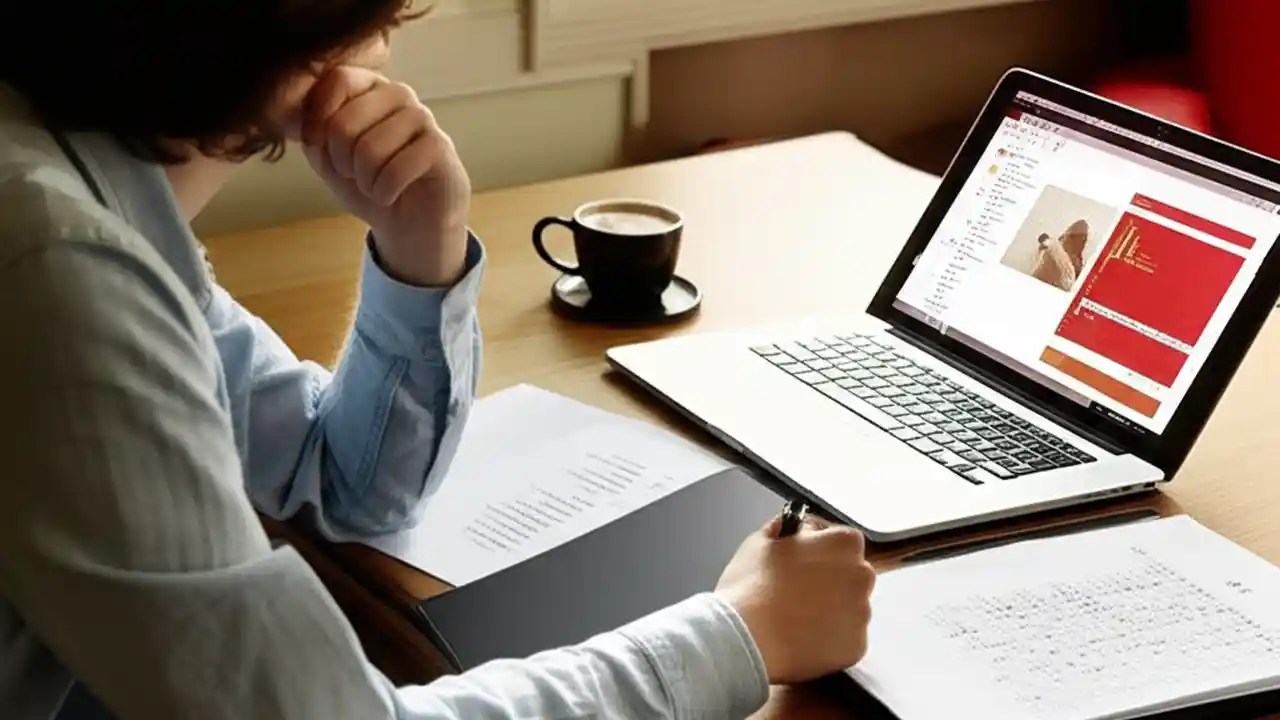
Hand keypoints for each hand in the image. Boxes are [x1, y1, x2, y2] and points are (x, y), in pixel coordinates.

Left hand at [300, 67, 470, 285]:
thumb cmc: (368, 182)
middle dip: (340, 160)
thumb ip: (311, 130)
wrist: (408, 221)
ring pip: (370, 148)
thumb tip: (297, 115)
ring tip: (374, 186)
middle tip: (353, 174)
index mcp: (369, 87)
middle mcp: (397, 94)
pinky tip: (390, 194)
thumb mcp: (326, 157)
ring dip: (364, 180)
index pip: (337, 79)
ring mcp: (422, 118)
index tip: (318, 146)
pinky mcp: (440, 147)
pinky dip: (384, 191)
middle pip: (346, 120)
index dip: (318, 118)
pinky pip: (397, 169)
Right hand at [715, 515, 875, 684]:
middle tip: (794, 590)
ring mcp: (862, 615)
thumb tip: (788, 528)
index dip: (818, 548)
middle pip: (849, 574)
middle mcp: (862, 577)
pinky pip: (843, 639)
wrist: (746, 641)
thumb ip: (784, 529)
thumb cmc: (750, 589)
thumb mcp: (758, 542)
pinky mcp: (856, 647)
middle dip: (827, 580)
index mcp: (844, 544)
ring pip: (848, 608)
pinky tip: (800, 638)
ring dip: (828, 611)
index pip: (840, 539)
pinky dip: (827, 639)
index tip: (801, 558)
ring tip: (793, 618)